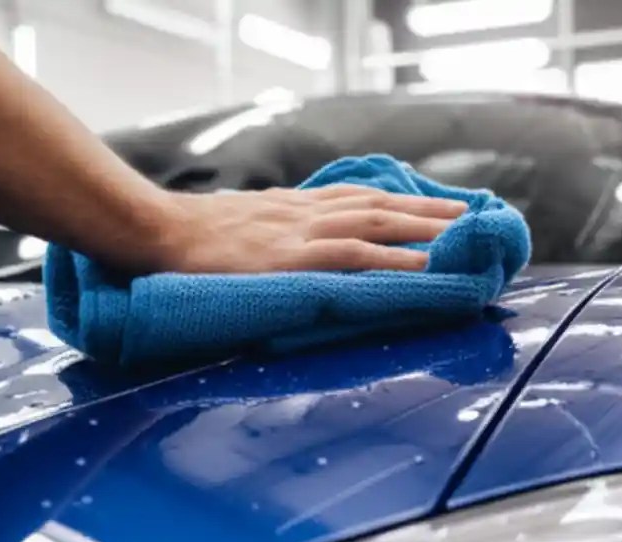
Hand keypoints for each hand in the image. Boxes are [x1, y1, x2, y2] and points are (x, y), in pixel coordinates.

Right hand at [130, 184, 467, 275]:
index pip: (354, 196)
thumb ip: (269, 231)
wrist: (155, 233)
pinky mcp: (293, 257)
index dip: (395, 199)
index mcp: (290, 206)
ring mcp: (299, 233)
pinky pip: (353, 253)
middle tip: (466, 213)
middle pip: (376, 203)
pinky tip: (423, 264)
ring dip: (422, 227)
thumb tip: (287, 247)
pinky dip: (392, 256)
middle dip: (424, 209)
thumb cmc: (187, 238)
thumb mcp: (238, 224)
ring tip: (459, 234)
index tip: (428, 204)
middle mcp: (303, 212)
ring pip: (375, 221)